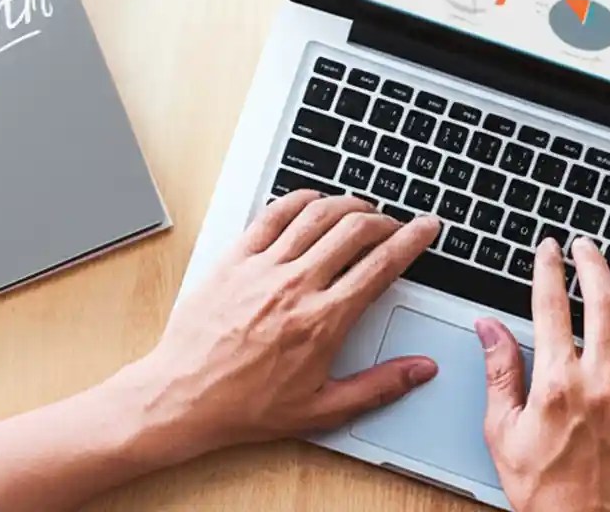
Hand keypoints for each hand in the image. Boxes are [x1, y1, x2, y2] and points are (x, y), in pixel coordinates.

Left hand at [0, 190, 441, 511]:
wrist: (183, 398)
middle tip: (394, 224)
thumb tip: (421, 370)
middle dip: (384, 219)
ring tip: (360, 209)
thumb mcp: (323, 409)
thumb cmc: (247, 407)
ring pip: (316, 216)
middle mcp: (296, 287)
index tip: (426, 228)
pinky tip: (311, 200)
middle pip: (353, 231)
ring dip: (346, 205)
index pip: (380, 266)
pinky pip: (271, 216)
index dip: (411, 240)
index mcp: (323, 321)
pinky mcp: (234, 261)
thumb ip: (379, 386)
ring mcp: (263, 270)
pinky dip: (297, 200)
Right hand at [478, 237, 609, 511]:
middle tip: (584, 247)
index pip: (551, 306)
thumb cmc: (545, 491)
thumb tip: (488, 329)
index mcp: (557, 383)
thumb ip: (499, 372)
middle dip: (592, 264)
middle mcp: (601, 382)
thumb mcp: (502, 432)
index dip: (549, 269)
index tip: (548, 250)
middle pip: (603, 301)